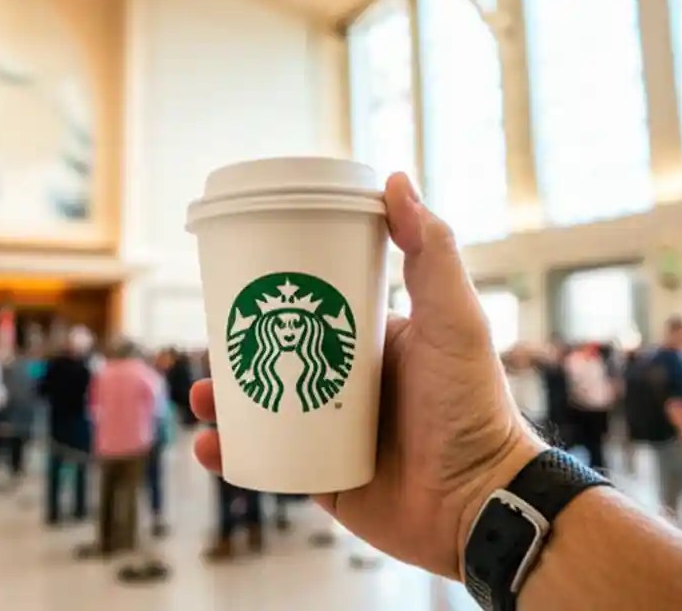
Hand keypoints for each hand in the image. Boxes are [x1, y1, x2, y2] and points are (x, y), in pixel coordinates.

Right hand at [191, 172, 545, 579]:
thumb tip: (395, 179)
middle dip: (234, 354)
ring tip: (202, 398)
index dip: (273, 300)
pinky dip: (232, 456)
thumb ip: (431, 252)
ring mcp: (332, 435)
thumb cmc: (473, 405)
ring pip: (261, 411)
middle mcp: (348, 386)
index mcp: (373, 345)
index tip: (239, 288)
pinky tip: (210, 447)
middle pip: (275, 359)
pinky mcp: (323, 481)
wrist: (479, 502)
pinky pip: (267, 465)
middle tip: (209, 350)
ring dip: (223, 403)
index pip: (312, 311)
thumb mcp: (453, 319)